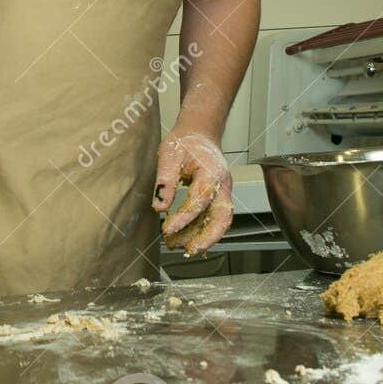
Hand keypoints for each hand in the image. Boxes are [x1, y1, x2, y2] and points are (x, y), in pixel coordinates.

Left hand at [153, 130, 233, 256]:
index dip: (184, 218)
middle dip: (207, 237)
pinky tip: (185, 238)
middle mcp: (223, 185)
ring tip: (179, 246)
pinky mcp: (218, 198)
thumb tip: (160, 207)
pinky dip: (202, 230)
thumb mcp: (169, 155)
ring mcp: (223, 192)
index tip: (167, 229)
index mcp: (212, 172)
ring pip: (219, 221)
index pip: (200, 200)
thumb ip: (165, 181)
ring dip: (202, 237)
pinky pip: (213, 218)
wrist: (200, 133)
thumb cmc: (186, 141)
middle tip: (188, 250)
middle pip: (222, 217)